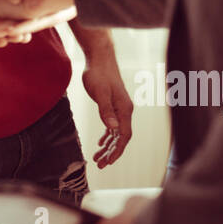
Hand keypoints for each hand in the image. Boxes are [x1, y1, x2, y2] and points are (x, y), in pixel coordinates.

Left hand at [82, 50, 133, 167]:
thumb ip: (105, 111)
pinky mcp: (113, 105)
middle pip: (121, 138)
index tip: (108, 162)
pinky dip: (107, 136)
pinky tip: (100, 143)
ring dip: (108, 146)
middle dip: (111, 153)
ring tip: (97, 158)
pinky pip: (113, 125)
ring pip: (116, 133)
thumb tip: (113, 129)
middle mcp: (125, 111)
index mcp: (124, 110)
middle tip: (100, 165)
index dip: (117, 151)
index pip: (124, 136)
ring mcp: (120, 108)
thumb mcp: (100, 93)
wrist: (100, 58)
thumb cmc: (99, 74)